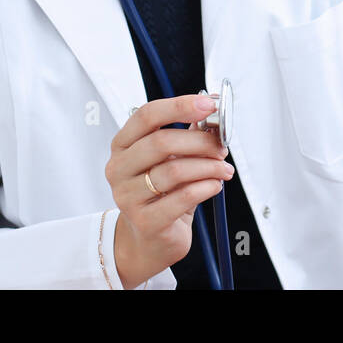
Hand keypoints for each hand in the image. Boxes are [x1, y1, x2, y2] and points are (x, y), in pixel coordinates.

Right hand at [105, 95, 231, 288]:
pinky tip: (215, 185)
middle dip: (200, 142)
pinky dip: (206, 187)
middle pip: (162, 142)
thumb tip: (213, 111)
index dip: (179, 106)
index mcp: (123, 145)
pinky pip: (183, 197)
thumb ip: (188, 134)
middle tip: (221, 147)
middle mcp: (118, 168)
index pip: (147, 116)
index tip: (209, 104)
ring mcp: (127, 196)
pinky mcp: (145, 221)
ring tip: (224, 169)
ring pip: (175, 170)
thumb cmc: (162, 192)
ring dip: (209, 167)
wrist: (149, 239)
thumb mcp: (172, 159)